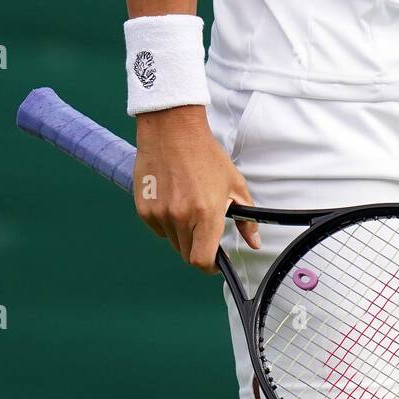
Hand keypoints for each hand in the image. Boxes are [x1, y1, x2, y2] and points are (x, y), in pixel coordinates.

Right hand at [132, 105, 259, 272]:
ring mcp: (159, 214)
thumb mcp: (234, 184)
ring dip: (182, 233)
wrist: (173, 131)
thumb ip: (247, 218)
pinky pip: (158, 228)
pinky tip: (173, 199)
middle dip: (197, 247)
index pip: (202, 260)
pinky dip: (167, 222)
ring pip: (172, 241)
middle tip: (204, 226)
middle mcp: (180, 218)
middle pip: (186, 253)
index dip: (210, 267)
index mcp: (206, 214)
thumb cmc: (206, 155)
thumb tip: (254, 242)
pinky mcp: (143, 209)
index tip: (215, 262)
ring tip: (188, 205)